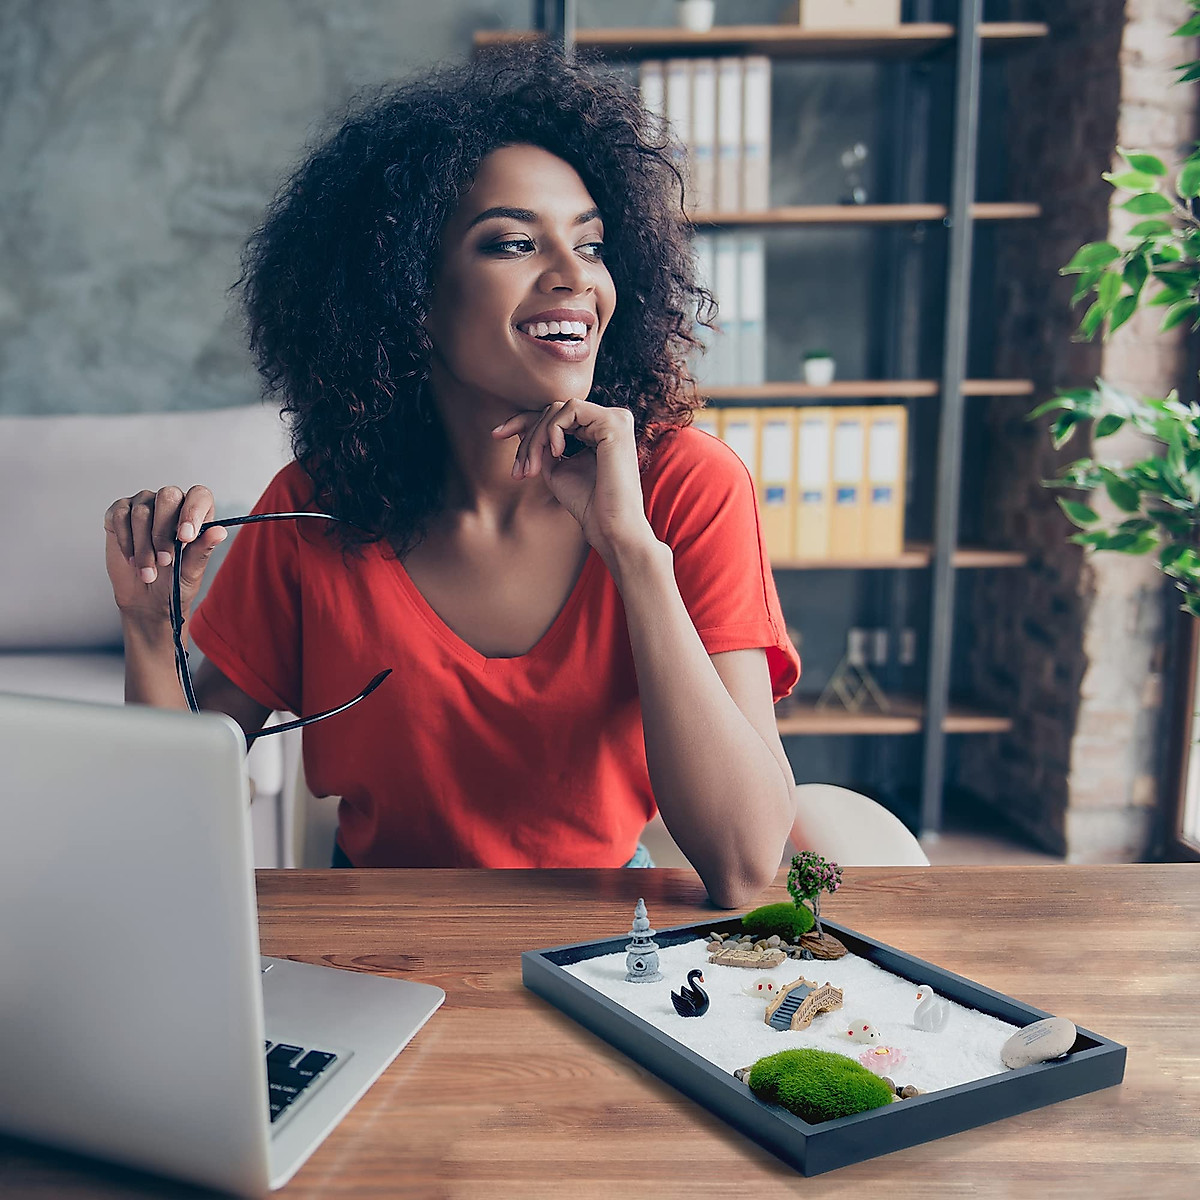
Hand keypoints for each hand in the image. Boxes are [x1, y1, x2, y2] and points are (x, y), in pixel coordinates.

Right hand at [103, 485, 226, 627]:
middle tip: (165, 561)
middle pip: (167, 497)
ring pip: (142, 512)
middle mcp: (171, 503)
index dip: (192, 511)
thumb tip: (219, 532)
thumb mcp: (191, 570)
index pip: (199, 495)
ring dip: (144, 547)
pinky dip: (126, 542)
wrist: (147, 600)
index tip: (185, 537)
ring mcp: (143, 505)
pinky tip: (132, 560)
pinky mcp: (119, 513)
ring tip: (149, 572)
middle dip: (164, 533)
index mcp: (196, 513)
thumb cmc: (174, 582)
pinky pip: (120, 517)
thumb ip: (203, 549)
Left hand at [492, 399, 656, 559]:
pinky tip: (556, 453)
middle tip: (519, 471)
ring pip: (558, 409)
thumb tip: (523, 425)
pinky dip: (553, 429)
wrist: (610, 525)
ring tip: (532, 470)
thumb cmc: (587, 504)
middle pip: (554, 411)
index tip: (496, 434)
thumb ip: (544, 445)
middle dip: (528, 438)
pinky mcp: (614, 422)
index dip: (524, 421)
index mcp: (600, 431)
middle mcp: (611, 420)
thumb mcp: (556, 468)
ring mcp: (615, 419)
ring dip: (536, 438)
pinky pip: (570, 409)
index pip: (557, 416)